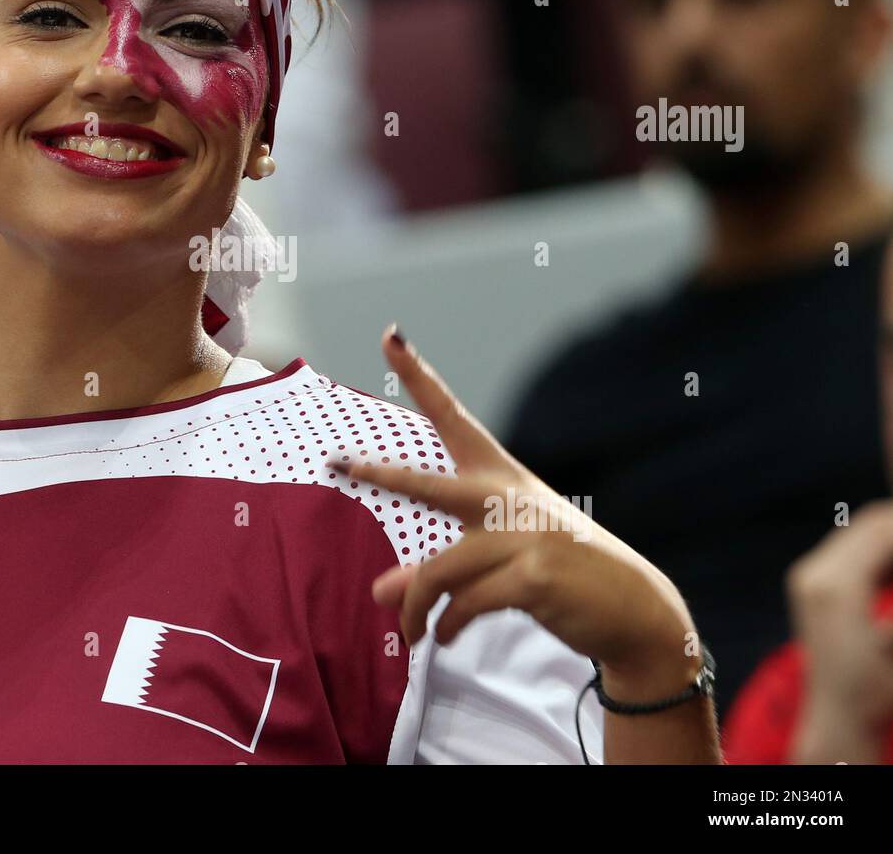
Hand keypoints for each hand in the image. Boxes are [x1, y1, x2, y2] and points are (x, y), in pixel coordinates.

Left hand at [328, 326, 701, 701]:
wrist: (632, 609)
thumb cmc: (555, 576)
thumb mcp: (497, 562)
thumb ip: (439, 569)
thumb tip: (378, 591)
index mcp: (502, 479)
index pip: (453, 417)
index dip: (419, 375)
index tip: (391, 335)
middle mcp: (507, 499)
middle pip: (430, 486)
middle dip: (383, 473)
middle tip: (340, 462)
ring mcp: (521, 536)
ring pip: (438, 571)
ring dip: (413, 609)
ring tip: (409, 635)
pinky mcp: (532, 577)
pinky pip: (465, 604)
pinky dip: (447, 625)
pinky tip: (442, 638)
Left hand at [787, 500, 892, 763]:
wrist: (839, 715)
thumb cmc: (878, 689)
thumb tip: (891, 568)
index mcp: (837, 586)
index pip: (881, 529)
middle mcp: (814, 575)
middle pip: (867, 524)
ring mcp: (807, 577)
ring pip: (857, 532)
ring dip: (888, 538)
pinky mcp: (809, 583)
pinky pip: (848, 548)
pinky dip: (876, 549)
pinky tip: (892, 570)